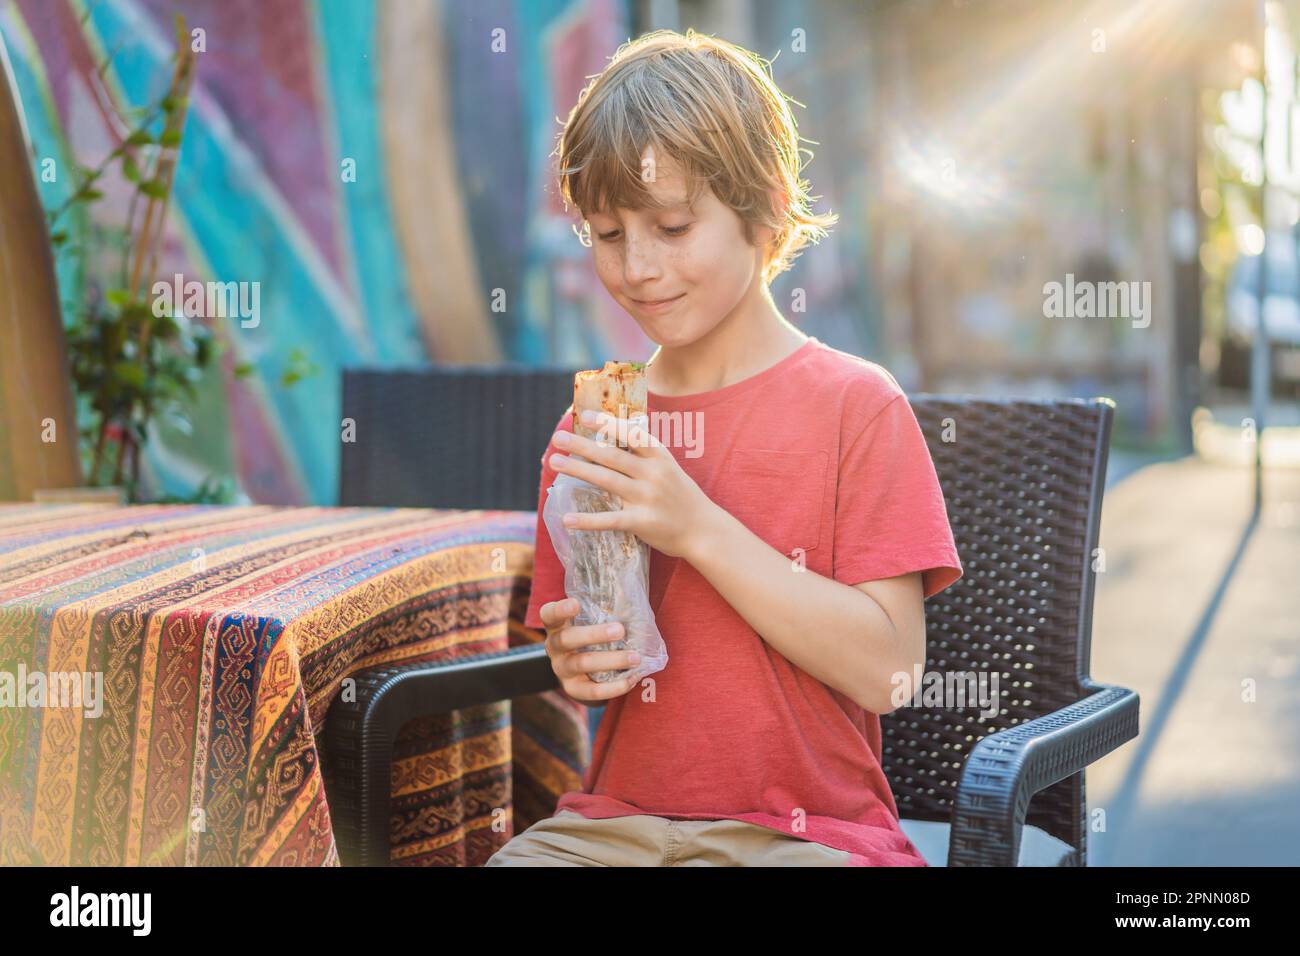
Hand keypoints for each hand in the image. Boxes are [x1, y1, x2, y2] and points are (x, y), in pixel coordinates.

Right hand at [538, 597, 640, 703]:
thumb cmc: (592, 639)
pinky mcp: (573, 690)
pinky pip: (593, 691)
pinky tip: (632, 678)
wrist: (583, 676)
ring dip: (611, 660)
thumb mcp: (590, 623)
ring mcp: (562, 670)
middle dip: (594, 634)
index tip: (576, 603)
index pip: (549, 615)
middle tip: (620, 630)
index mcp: (557, 627)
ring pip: (582, 664)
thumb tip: (633, 594)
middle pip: (567, 639)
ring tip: (635, 657)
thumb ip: (602, 612)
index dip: (560, 610)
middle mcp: (555, 648)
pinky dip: (615, 686)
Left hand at [547, 409, 713, 559]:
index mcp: (660, 457)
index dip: (609, 424)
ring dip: (578, 470)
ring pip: (607, 481)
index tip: (587, 416)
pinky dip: (587, 521)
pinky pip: (610, 520)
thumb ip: (645, 454)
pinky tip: (567, 519)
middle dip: (582, 446)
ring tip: (555, 463)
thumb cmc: (681, 496)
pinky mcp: (642, 522)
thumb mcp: (669, 468)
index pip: (632, 434)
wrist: (704, 530)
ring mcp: (647, 498)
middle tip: (558, 438)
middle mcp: (653, 474)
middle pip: (612, 456)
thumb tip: (613, 435)